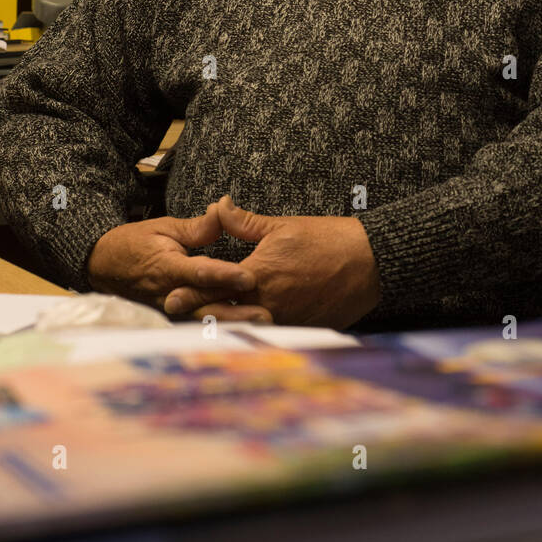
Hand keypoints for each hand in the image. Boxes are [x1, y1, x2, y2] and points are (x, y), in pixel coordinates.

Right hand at [86, 207, 266, 316]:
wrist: (104, 266)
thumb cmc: (136, 243)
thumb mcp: (164, 227)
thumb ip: (196, 227)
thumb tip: (223, 210)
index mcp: (168, 268)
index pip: (200, 273)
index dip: (225, 276)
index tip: (249, 278)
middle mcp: (170, 294)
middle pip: (207, 306)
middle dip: (236, 313)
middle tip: (265, 314)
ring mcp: (170, 311)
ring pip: (205, 321)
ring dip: (233, 324)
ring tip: (263, 325)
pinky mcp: (173, 318)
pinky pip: (198, 325)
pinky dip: (221, 328)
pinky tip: (245, 330)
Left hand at [163, 196, 380, 328]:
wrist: (371, 261)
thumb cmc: (328, 239)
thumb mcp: (282, 225)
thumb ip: (244, 221)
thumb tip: (216, 206)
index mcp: (260, 274)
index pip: (217, 287)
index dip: (192, 294)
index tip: (170, 299)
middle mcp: (270, 303)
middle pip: (226, 316)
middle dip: (202, 317)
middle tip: (178, 319)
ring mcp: (287, 320)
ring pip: (247, 329)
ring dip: (228, 327)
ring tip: (204, 330)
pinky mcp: (304, 329)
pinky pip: (274, 335)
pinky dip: (257, 333)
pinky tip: (246, 333)